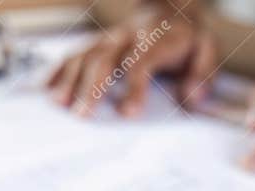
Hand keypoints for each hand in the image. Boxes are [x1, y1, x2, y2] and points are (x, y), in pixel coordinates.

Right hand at [46, 6, 218, 116]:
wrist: (171, 11)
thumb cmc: (186, 39)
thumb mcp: (206, 51)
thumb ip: (202, 74)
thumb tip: (193, 97)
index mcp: (158, 38)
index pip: (142, 62)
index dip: (134, 88)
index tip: (128, 114)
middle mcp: (129, 35)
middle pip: (105, 59)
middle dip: (92, 88)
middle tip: (83, 115)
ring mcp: (110, 38)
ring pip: (85, 55)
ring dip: (70, 79)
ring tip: (60, 104)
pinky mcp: (98, 42)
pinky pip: (75, 53)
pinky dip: (60, 70)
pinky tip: (48, 88)